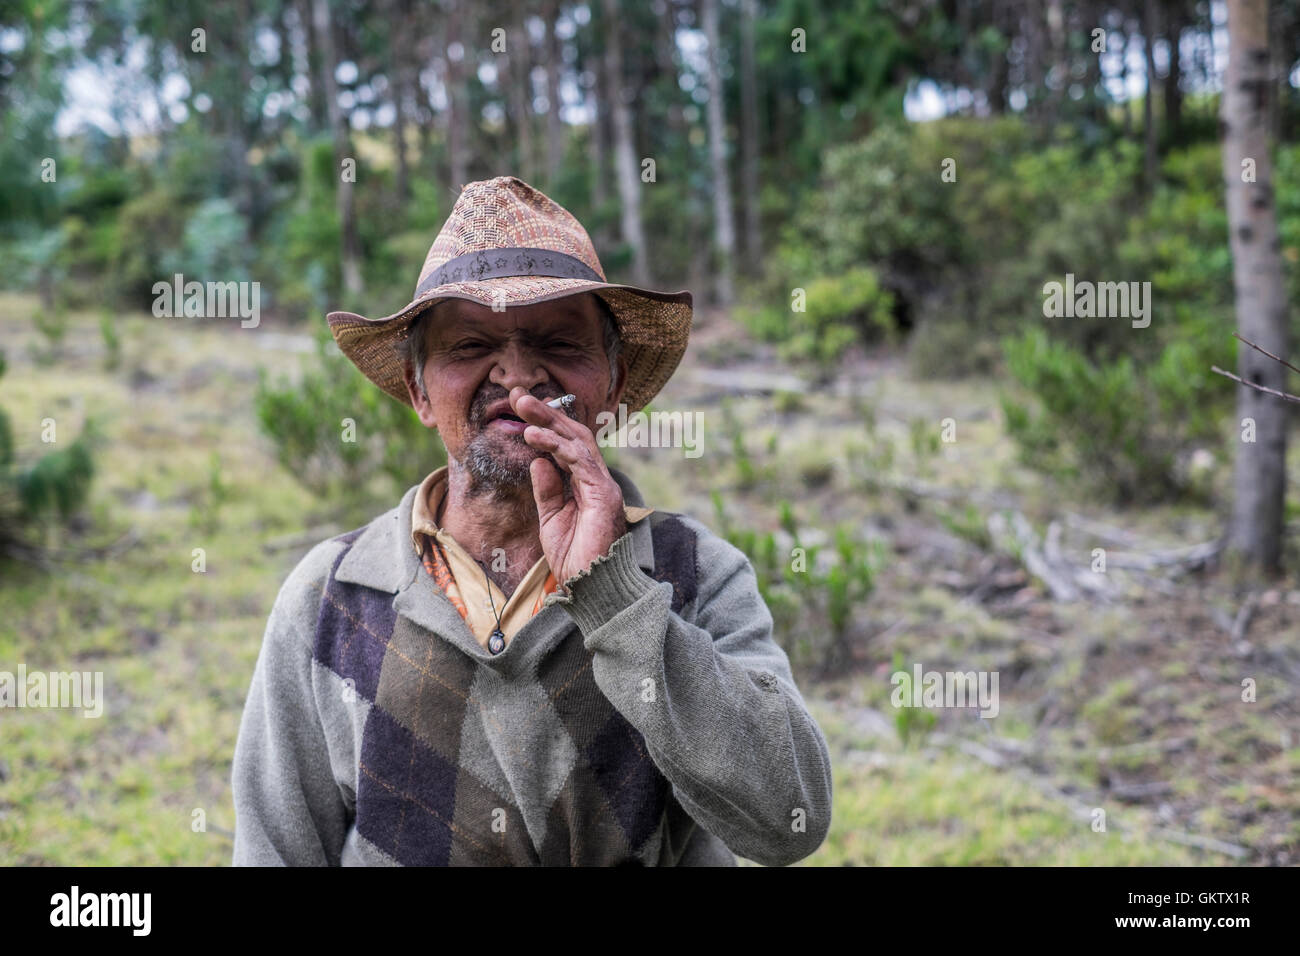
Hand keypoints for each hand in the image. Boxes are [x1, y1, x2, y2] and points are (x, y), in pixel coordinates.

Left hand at [511, 386, 628, 585]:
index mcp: (586, 485)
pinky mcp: (603, 494)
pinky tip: (534, 436)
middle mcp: (597, 480)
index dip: (546, 426)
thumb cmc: (576, 559)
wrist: (593, 587)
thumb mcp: (552, 519)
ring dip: (548, 422)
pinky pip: (579, 461)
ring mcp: (603, 486)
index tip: (521, 411)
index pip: (567, 446)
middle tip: (518, 396)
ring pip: (577, 441)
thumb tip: (538, 461)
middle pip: (573, 436)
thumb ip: (547, 490)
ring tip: (522, 407)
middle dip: (546, 414)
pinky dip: (556, 445)